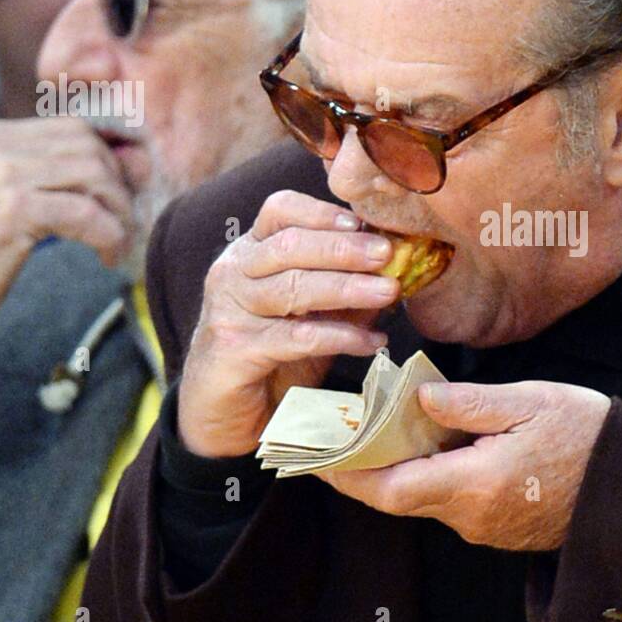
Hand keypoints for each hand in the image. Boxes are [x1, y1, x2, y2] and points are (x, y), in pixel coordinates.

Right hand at [0, 118, 134, 317]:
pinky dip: (107, 235)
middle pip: (89, 148)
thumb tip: (136, 159)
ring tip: (115, 242)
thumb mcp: (12, 194)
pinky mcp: (13, 209)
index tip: (120, 196)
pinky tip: (106, 255)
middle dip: (118, 188)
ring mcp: (2, 173)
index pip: (74, 128)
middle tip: (123, 223)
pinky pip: (85, 213)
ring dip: (117, 213)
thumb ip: (57, 171)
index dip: (110, 161)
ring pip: (94, 176)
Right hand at [177, 190, 401, 457]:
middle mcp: (233, 273)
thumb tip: (398, 267)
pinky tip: (372, 342)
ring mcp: (230, 310)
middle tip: (386, 254)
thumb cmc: (272, 353)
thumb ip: (344, 287)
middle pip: (288, 246)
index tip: (362, 222)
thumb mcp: (312, 313)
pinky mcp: (235, 349)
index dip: (321, 212)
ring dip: (347, 288)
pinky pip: (296, 337)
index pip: (279, 210)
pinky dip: (340, 337)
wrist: (223, 411)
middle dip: (343, 249)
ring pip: (293, 288)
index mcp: (250, 251)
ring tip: (388, 292)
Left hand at [321, 380, 611, 550]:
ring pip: (429, 497)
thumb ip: (470, 403)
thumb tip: (419, 398)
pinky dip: (436, 474)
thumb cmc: (589, 437)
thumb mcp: (532, 402)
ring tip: (389, 427)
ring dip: (405, 468)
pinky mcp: (501, 527)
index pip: (391, 490)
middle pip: (403, 496)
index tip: (318, 458)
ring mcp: (486, 527)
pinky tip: (439, 442)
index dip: (349, 477)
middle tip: (345, 433)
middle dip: (369, 468)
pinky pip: (454, 501)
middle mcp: (472, 515)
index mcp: (474, 484)